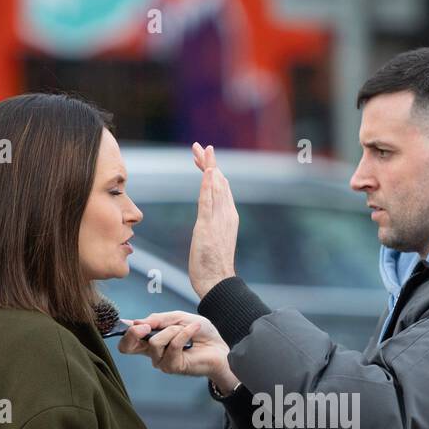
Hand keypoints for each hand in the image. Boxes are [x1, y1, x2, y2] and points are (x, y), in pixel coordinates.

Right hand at [117, 310, 238, 387]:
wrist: (219, 347)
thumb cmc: (200, 334)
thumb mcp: (178, 318)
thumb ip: (159, 319)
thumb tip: (138, 322)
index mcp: (150, 340)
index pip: (127, 341)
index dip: (125, 331)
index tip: (135, 323)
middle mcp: (152, 353)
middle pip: (127, 347)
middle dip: (134, 333)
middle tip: (146, 326)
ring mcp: (161, 361)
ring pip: (155, 342)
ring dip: (173, 330)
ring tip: (186, 329)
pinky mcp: (173, 366)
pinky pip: (172, 345)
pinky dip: (184, 334)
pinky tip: (193, 330)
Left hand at [188, 143, 238, 297]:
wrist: (217, 282)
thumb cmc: (213, 266)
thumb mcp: (213, 239)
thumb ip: (212, 225)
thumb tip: (208, 219)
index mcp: (228, 216)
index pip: (220, 188)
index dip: (211, 172)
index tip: (202, 159)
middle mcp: (226, 214)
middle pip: (218, 182)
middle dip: (209, 163)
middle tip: (200, 146)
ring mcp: (219, 220)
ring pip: (215, 187)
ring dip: (208, 167)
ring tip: (202, 151)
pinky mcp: (208, 226)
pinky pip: (208, 202)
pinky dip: (208, 185)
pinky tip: (207, 171)